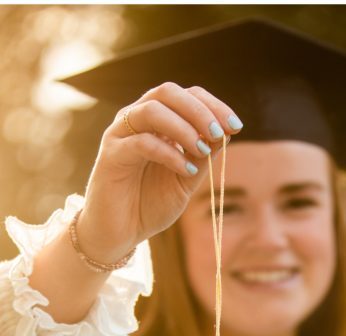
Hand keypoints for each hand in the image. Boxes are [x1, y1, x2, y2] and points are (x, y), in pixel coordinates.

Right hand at [74, 83, 242, 263]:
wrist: (118, 234)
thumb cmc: (149, 204)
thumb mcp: (186, 178)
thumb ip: (202, 154)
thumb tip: (226, 131)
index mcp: (156, 121)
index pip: (186, 96)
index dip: (213, 105)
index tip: (235, 126)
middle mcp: (135, 120)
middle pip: (167, 92)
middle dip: (199, 110)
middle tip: (218, 132)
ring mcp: (120, 135)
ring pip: (152, 110)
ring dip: (183, 128)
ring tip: (201, 151)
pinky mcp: (110, 155)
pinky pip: (141, 142)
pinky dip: (169, 153)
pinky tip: (185, 169)